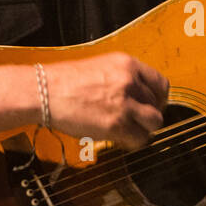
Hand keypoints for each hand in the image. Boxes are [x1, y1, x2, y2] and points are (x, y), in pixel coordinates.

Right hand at [42, 53, 169, 148]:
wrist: (44, 91)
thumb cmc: (64, 81)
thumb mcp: (101, 66)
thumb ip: (123, 77)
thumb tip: (139, 95)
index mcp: (127, 64)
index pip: (161, 83)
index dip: (158, 98)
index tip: (152, 105)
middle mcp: (130, 81)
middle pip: (158, 105)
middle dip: (148, 115)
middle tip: (136, 120)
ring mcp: (124, 103)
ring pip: (154, 122)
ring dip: (144, 129)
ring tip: (129, 129)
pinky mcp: (116, 124)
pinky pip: (139, 138)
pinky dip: (133, 141)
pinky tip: (121, 138)